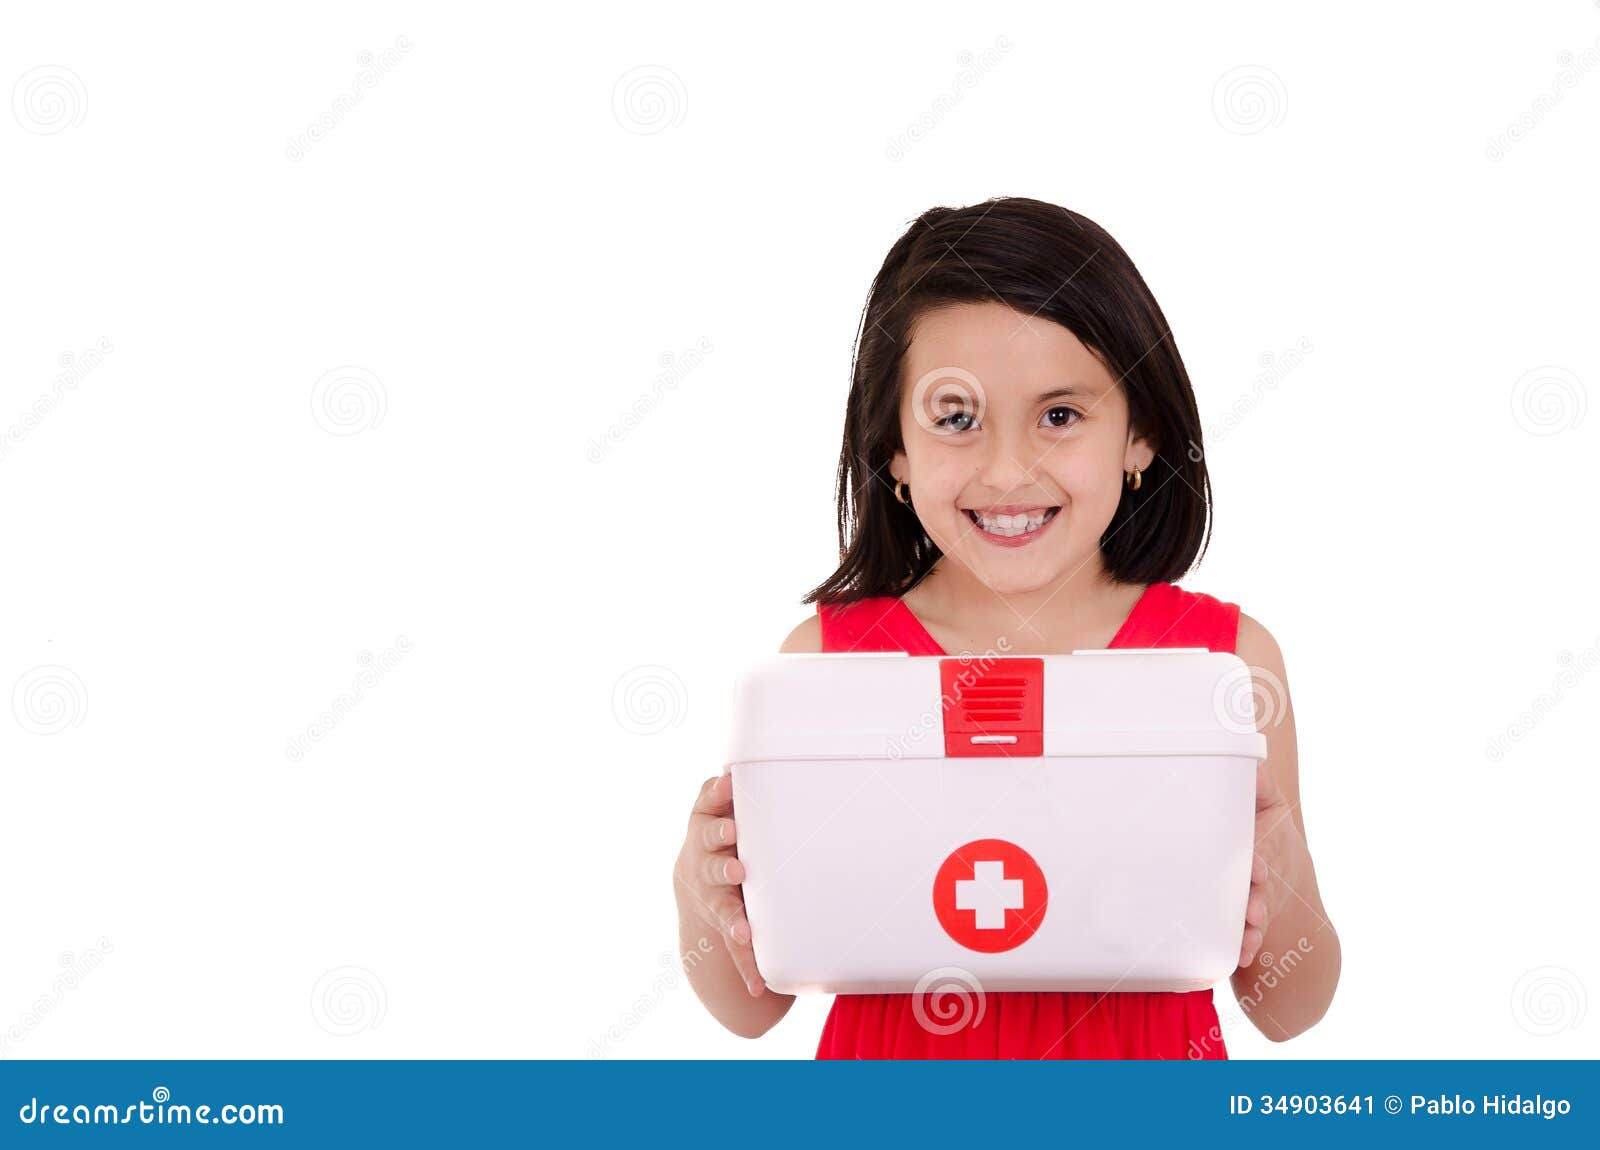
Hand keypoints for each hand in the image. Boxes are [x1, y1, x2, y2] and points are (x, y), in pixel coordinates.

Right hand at [675, 773, 764, 995]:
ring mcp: (713, 898)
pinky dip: (747, 964)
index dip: (717, 799)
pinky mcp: (726, 926)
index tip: (730, 786)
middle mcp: (704, 864)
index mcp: (705, 829)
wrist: (697, 889)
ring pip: (722, 907)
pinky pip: (737, 947)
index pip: (707, 808)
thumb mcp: (719, 809)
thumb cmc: (723, 837)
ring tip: (743, 928)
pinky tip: (758, 984)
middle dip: (723, 861)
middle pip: (711, 860)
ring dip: (733, 917)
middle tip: (737, 866)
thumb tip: (737, 764)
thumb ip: (727, 790)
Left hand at [1240, 760, 1290, 968]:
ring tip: (1248, 932)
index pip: (1262, 854)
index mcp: (1265, 848)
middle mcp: (1265, 879)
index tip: (1256, 866)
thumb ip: (1262, 790)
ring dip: (1253, 926)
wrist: (1290, 885)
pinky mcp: (1249, 923)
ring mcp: (1259, 902)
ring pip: (1258, 916)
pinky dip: (1247, 946)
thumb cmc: (1271, 839)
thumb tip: (1253, 764)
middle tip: (1251, 908)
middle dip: (1256, 898)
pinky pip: (1250, 937)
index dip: (1258, 861)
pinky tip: (1242, 954)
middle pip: (1262, 890)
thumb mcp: (1273, 812)